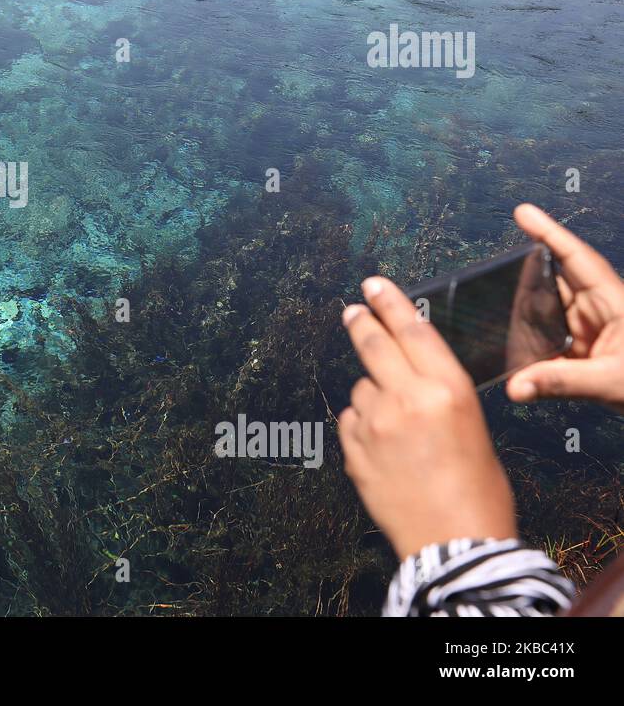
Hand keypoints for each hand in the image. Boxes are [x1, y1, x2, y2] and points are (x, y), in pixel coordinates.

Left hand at [339, 277, 515, 560]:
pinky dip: (361, 426)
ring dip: (372, 395)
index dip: (390, 302)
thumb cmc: (478, 489)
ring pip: (361, 389)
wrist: (456, 542)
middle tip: (352, 311)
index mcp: (446, 389)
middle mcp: (405, 398)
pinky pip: (350, 421)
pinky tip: (382, 448)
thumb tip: (409, 374)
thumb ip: (437, 393)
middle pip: (372, 345)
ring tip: (397, 428)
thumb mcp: (471, 425)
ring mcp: (373, 424)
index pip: (412, 329)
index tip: (373, 284)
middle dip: (361, 323)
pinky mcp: (352, 450)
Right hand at [508, 204, 623, 414]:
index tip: (524, 213)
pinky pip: (551, 339)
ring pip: (550, 311)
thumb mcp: (611, 383)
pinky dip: (532, 342)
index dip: (550, 234)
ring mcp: (592, 331)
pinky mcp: (585, 352)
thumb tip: (515, 386)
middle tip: (495, 274)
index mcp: (615, 303)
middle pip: (557, 281)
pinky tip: (516, 351)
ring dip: (527, 315)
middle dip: (527, 274)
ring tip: (499, 317)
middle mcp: (601, 311)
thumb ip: (561, 383)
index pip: (578, 260)